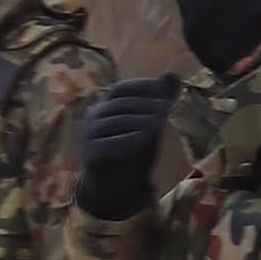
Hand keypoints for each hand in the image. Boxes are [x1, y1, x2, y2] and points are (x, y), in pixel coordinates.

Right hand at [73, 74, 179, 219]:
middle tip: (166, 107)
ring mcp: (88, 135)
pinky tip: (145, 138)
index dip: (141, 86)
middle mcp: (93, 116)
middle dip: (143, 104)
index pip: (121, 89)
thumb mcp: (148, 123)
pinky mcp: (89, 154)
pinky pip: (106, 145)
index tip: (163, 89)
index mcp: (105, 105)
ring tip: (159, 122)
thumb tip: (172, 74)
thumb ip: (158, 100)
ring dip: (137, 120)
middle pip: (117, 104)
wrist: (111, 184)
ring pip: (112, 122)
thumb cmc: (129, 149)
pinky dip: (126, 140)